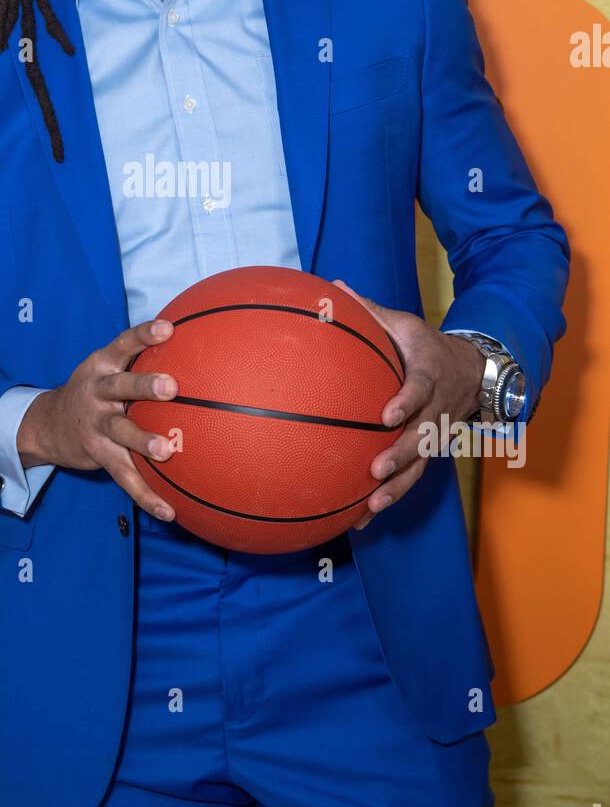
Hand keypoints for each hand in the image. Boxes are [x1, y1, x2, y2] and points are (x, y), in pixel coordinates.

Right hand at [16, 318, 178, 521]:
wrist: (47, 425)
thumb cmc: (93, 390)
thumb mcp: (105, 366)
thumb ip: (138, 355)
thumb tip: (190, 337)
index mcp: (102, 366)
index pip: (123, 344)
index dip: (143, 336)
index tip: (167, 329)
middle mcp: (97, 393)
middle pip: (120, 386)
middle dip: (143, 385)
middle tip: (170, 386)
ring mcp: (96, 426)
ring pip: (120, 432)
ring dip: (142, 441)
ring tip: (166, 450)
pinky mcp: (99, 455)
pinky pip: (124, 477)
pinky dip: (146, 495)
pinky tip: (170, 511)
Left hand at [331, 279, 484, 531]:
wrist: (473, 371)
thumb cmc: (427, 346)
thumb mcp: (405, 324)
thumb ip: (370, 310)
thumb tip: (333, 287)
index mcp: (430, 375)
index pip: (421, 389)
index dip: (407, 402)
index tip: (388, 413)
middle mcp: (437, 410)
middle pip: (423, 438)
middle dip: (402, 456)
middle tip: (377, 470)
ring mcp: (436, 435)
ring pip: (421, 466)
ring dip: (398, 488)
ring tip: (372, 506)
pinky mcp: (430, 452)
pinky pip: (412, 478)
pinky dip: (390, 498)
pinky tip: (362, 518)